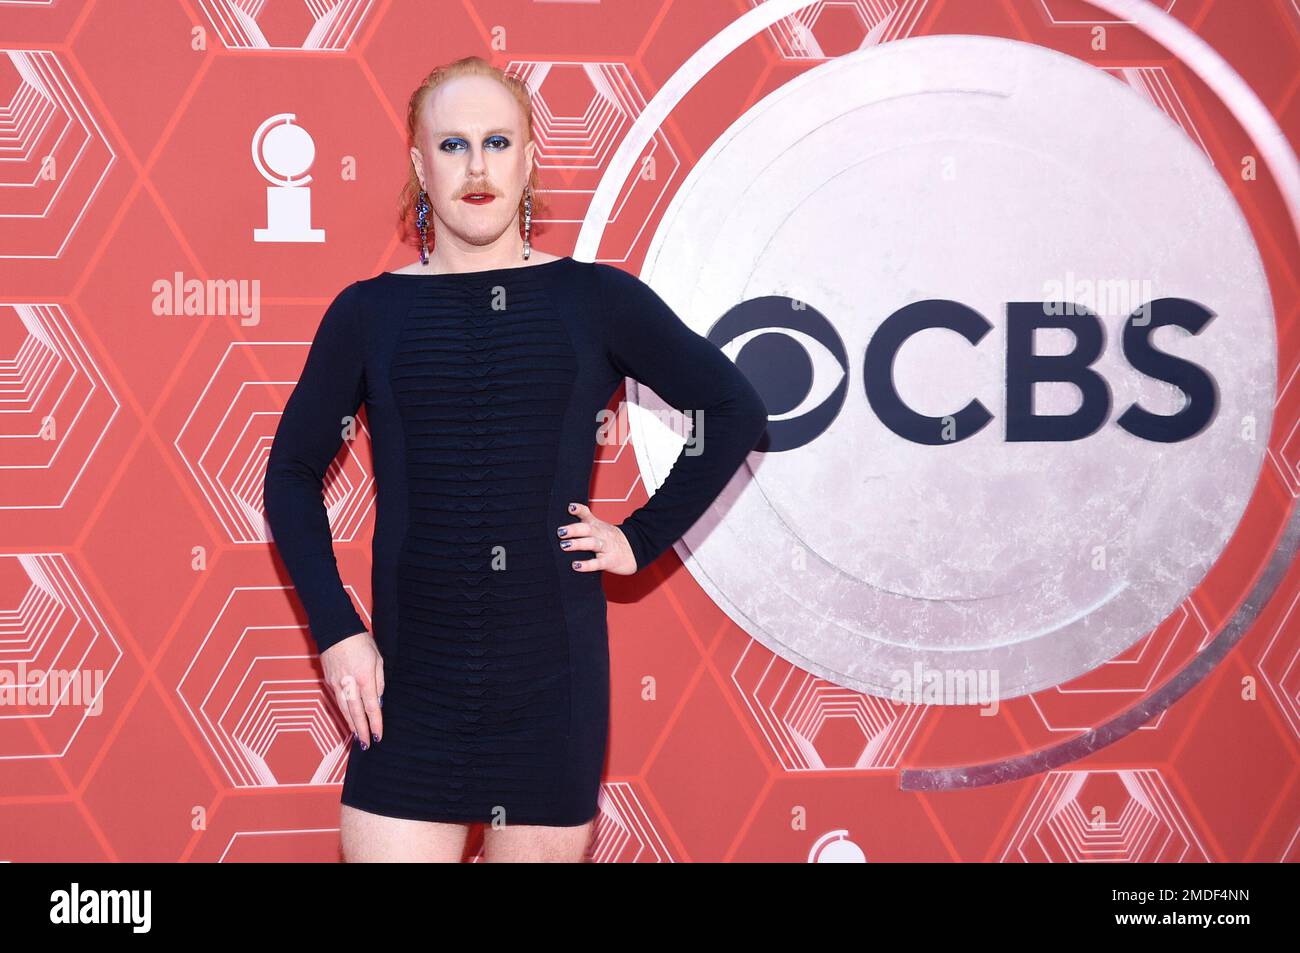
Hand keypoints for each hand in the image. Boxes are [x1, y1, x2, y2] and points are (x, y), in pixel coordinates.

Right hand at [320, 630, 383, 748]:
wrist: (336, 629)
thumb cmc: (360, 641)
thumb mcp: (378, 658)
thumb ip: (379, 681)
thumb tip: (377, 701)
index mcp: (364, 678)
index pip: (371, 707)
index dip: (375, 723)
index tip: (378, 736)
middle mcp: (349, 684)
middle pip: (356, 713)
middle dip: (361, 731)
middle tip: (366, 745)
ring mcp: (336, 684)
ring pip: (344, 710)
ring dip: (351, 725)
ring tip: (357, 738)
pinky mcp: (329, 681)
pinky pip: (337, 702)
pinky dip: (343, 713)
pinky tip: (348, 720)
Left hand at [556, 502, 636, 574]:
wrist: (634, 550)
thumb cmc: (611, 539)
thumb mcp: (599, 527)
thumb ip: (583, 521)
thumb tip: (563, 518)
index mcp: (597, 525)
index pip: (587, 514)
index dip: (578, 510)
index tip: (570, 507)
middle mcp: (601, 534)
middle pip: (588, 529)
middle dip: (573, 529)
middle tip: (560, 531)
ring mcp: (605, 547)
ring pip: (592, 544)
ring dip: (578, 544)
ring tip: (564, 546)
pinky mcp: (608, 561)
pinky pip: (597, 563)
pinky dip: (586, 565)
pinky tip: (576, 565)